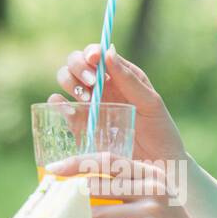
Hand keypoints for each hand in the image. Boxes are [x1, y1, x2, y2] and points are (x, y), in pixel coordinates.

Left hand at [48, 153, 215, 217]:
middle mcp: (152, 187)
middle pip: (97, 184)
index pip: (107, 159)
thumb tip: (75, 181)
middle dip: (71, 195)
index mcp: (149, 172)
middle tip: (53, 202)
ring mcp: (153, 211)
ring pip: (98, 212)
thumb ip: (122, 183)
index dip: (77, 162)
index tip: (53, 170)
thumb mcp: (149, 193)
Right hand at [53, 43, 186, 162]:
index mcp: (118, 75)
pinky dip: (57, 104)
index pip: (96, 54)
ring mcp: (87, 105)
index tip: (94, 59)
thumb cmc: (160, 131)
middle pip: (75, 64)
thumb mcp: (150, 102)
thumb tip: (108, 51)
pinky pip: (60, 109)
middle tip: (92, 84)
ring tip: (87, 99)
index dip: (91, 52)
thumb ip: (129, 79)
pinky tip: (69, 109)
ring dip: (69, 83)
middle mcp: (99, 86)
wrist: (158, 166)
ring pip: (65, 81)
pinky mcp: (78, 125)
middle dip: (77, 67)